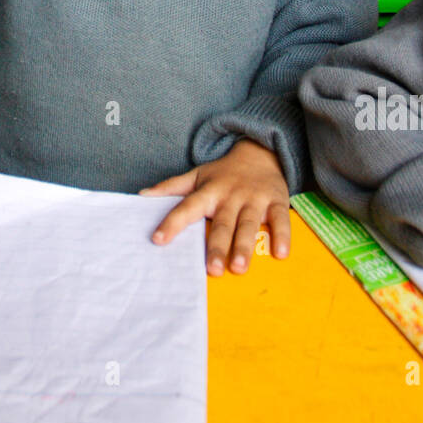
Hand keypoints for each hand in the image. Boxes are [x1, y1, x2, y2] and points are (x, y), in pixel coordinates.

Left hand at [139, 139, 289, 274]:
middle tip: (212, 270)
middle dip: (218, 246)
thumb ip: (170, 187)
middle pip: (223, 223)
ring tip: (239, 268)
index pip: (187, 207)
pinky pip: (280, 220)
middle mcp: (231, 196)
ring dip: (245, 247)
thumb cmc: (223, 173)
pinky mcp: (276, 201)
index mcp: (208, 191)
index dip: (172, 223)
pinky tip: (280, 254)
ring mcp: (254, 199)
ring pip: (248, 224)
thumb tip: (141, 196)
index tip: (158, 239)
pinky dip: (282, 236)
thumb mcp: (196, 176)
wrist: (259, 153)